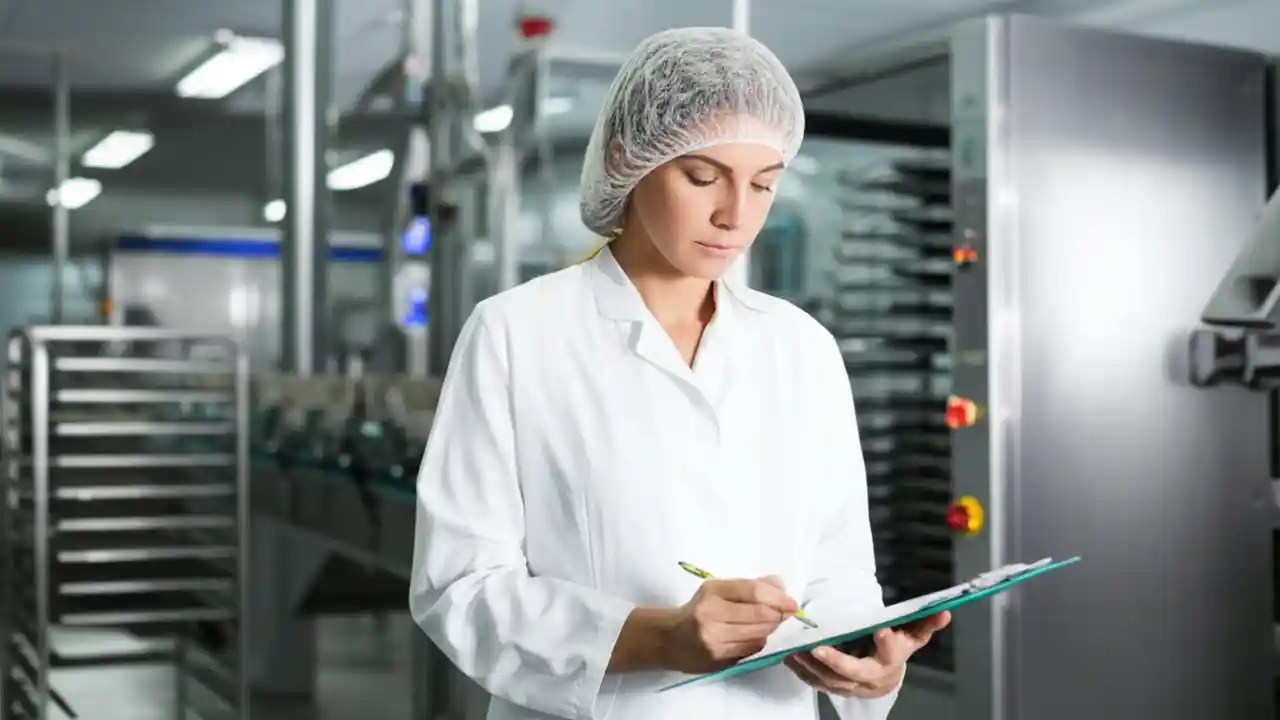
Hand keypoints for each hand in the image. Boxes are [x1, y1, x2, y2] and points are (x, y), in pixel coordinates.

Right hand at [663, 576, 798, 673]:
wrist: (669, 640)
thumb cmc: (698, 610)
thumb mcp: (717, 590)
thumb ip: (749, 586)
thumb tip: (780, 585)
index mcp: (711, 593)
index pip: (753, 592)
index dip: (778, 597)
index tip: (792, 602)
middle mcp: (711, 616)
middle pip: (760, 615)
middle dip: (778, 614)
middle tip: (786, 613)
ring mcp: (715, 641)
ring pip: (759, 634)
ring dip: (771, 628)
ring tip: (771, 622)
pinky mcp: (719, 660)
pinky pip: (751, 649)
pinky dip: (759, 640)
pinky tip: (755, 635)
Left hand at [784, 611, 950, 698]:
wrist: (884, 678)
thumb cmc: (896, 651)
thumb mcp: (912, 636)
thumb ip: (925, 623)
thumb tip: (945, 612)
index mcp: (890, 661)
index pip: (892, 654)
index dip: (889, 644)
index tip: (883, 631)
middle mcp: (870, 677)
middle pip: (854, 673)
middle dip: (836, 661)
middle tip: (818, 648)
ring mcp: (850, 686)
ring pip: (830, 680)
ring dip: (810, 667)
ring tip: (794, 650)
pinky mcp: (834, 687)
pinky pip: (816, 682)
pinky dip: (801, 672)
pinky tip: (788, 658)